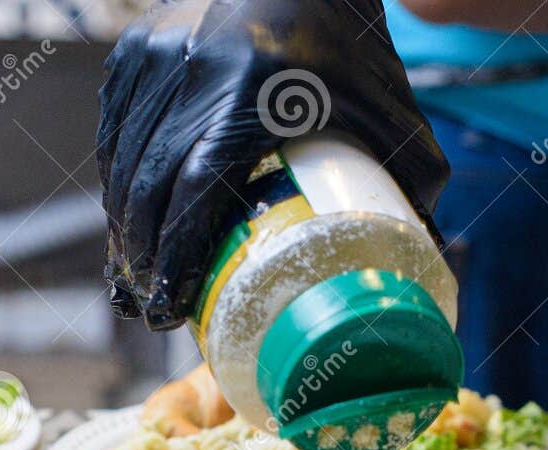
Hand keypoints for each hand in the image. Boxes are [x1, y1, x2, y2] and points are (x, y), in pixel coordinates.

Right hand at [97, 0, 448, 329]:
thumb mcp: (394, 111)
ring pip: (122, 161)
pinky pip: (115, 130)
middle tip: (153, 309)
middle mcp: (192, 67)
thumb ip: (419, 180)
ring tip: (135, 278)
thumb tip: (432, 257)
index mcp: (252, 89)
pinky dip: (117, 180)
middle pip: (147, 186)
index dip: (175, 257)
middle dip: (141, 259)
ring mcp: (156, 53)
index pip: (196, 190)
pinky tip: (128, 222)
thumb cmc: (356, 43)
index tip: (169, 306)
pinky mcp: (136, 46)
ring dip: (122, 226)